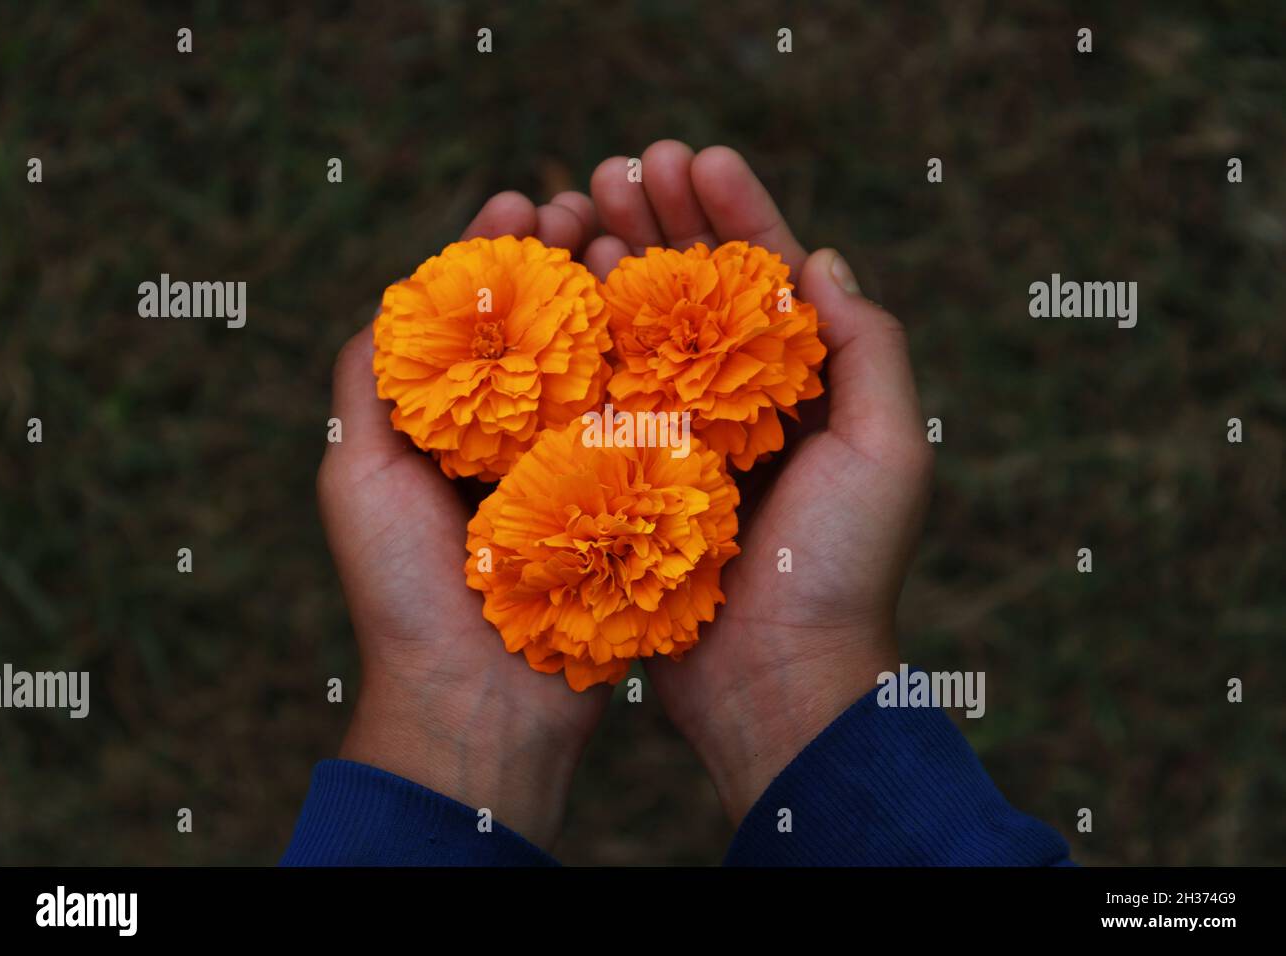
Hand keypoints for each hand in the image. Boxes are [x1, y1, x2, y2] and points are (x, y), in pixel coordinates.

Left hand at [318, 190, 611, 848]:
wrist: (478, 706)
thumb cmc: (405, 592)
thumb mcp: (360, 477)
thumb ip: (368, 385)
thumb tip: (396, 298)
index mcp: (449, 425)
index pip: (474, 317)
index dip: (495, 253)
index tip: (521, 200)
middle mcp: (514, 436)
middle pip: (543, 323)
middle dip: (564, 258)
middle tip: (589, 206)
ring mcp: (573, 467)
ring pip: (598, 360)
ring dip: (613, 294)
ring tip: (629, 240)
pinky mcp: (623, 502)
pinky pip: (642, 421)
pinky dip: (656, 365)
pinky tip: (672, 315)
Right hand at [586, 142, 933, 822]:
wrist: (775, 682)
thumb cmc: (840, 568)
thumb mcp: (886, 450)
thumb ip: (866, 348)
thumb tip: (819, 260)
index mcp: (806, 389)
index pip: (768, 278)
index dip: (734, 212)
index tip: (693, 158)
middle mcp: (742, 403)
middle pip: (696, 291)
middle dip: (660, 221)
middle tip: (616, 167)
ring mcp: (681, 437)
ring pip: (641, 330)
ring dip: (612, 262)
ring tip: (576, 206)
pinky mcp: (630, 475)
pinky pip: (602, 393)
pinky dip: (580, 339)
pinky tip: (553, 289)